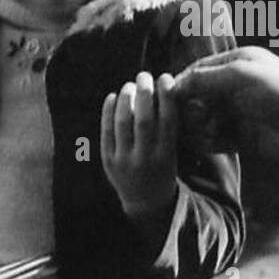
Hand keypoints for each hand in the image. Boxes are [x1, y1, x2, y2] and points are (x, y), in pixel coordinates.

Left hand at [101, 72, 179, 222]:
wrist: (145, 202)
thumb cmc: (163, 169)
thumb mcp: (172, 152)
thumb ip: (168, 127)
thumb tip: (164, 90)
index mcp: (165, 156)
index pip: (167, 120)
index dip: (166, 96)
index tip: (166, 78)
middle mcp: (144, 159)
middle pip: (143, 119)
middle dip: (144, 93)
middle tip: (144, 76)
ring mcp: (123, 160)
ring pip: (122, 123)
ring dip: (125, 99)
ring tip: (129, 85)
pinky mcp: (107, 161)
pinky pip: (105, 131)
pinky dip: (107, 111)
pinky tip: (112, 97)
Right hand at [173, 47, 278, 164]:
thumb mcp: (241, 74)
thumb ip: (206, 77)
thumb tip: (174, 85)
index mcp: (235, 64)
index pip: (198, 70)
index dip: (182, 82)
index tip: (170, 96)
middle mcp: (232, 88)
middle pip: (196, 97)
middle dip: (191, 106)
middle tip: (200, 114)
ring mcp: (235, 113)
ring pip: (201, 119)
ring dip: (199, 125)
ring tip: (211, 127)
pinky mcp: (238, 138)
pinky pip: (212, 139)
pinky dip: (208, 141)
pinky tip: (215, 139)